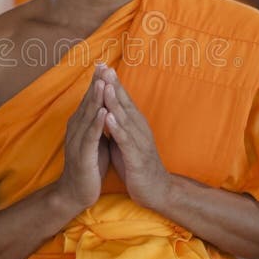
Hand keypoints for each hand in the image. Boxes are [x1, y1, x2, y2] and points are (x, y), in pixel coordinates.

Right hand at [55, 64, 109, 210]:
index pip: (89, 99)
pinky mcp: (82, 155)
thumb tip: (107, 108)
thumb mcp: (95, 140)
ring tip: (103, 82)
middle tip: (103, 65)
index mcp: (80, 125)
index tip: (104, 64)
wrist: (75, 194)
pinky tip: (103, 112)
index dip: (96, 82)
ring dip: (95, 99)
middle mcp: (76, 129)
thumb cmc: (89, 166)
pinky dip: (96, 123)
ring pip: (87, 116)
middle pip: (87, 102)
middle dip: (96, 83)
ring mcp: (77, 141)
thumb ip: (98, 124)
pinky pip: (90, 136)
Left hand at [99, 66, 169, 209]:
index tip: (102, 66)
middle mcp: (139, 129)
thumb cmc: (137, 165)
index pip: (123, 99)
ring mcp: (139, 142)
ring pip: (125, 118)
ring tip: (106, 86)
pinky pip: (126, 140)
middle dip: (114, 85)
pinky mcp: (137, 157)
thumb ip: (117, 125)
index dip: (113, 83)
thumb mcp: (125, 141)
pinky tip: (108, 117)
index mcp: (135, 124)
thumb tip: (105, 109)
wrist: (156, 191)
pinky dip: (117, 128)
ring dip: (115, 101)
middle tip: (105, 67)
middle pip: (125, 103)